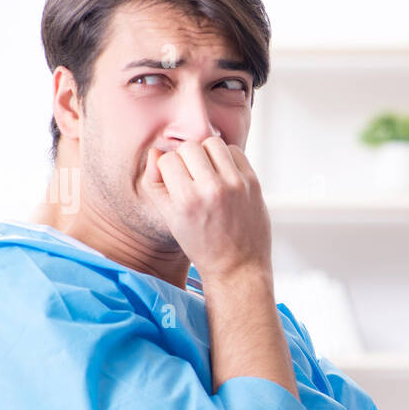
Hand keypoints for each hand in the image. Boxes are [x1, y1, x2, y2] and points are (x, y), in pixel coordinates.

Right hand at [141, 137, 270, 279]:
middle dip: (186, 158)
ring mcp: (236, 184)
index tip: (175, 181)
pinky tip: (223, 174)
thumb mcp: (170, 219)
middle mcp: (212, 189)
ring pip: (212, 143)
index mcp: (187, 200)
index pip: (169, 159)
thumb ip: (156, 184)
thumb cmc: (200, 244)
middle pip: (189, 146)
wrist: (237, 266)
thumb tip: (156, 151)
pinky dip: (226, 158)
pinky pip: (235, 151)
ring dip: (206, 153)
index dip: (168, 168)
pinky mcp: (253, 183)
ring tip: (206, 171)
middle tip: (190, 175)